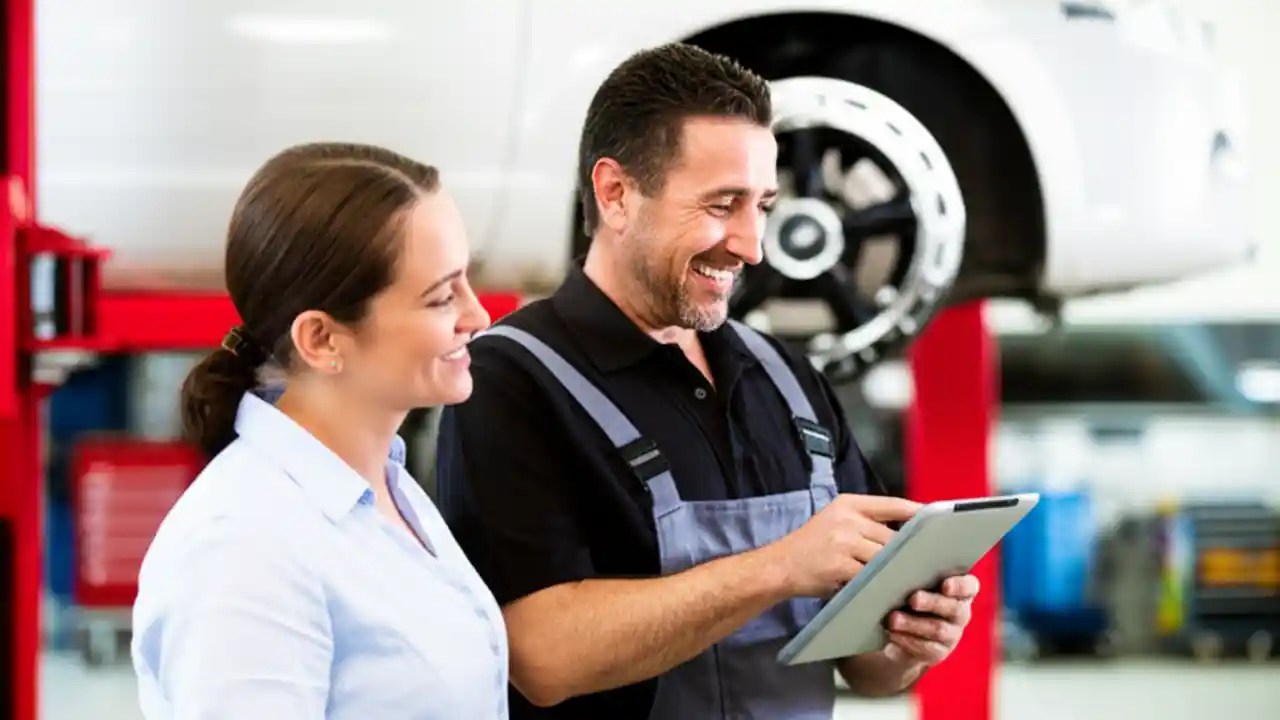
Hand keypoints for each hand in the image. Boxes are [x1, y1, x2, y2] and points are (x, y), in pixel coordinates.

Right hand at [766, 494, 920, 597]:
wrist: (778, 566)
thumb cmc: (811, 547)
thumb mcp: (835, 522)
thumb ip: (866, 524)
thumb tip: (907, 535)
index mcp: (849, 503)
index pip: (894, 505)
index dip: (919, 514)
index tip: (940, 523)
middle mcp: (847, 518)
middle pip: (894, 536)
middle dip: (910, 552)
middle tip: (930, 564)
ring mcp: (843, 541)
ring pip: (886, 558)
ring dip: (899, 571)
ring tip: (914, 581)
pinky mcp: (840, 565)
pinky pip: (872, 576)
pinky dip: (881, 585)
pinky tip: (890, 591)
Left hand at [882, 575, 979, 666]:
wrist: (899, 632)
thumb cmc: (906, 597)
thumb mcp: (912, 585)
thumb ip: (913, 576)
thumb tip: (897, 568)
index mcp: (959, 590)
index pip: (969, 586)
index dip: (961, 585)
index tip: (945, 585)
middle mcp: (960, 613)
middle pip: (953, 608)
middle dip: (932, 603)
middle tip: (913, 599)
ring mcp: (952, 635)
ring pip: (938, 629)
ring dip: (913, 623)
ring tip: (894, 619)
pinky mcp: (938, 652)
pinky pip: (926, 648)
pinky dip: (907, 639)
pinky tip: (893, 633)